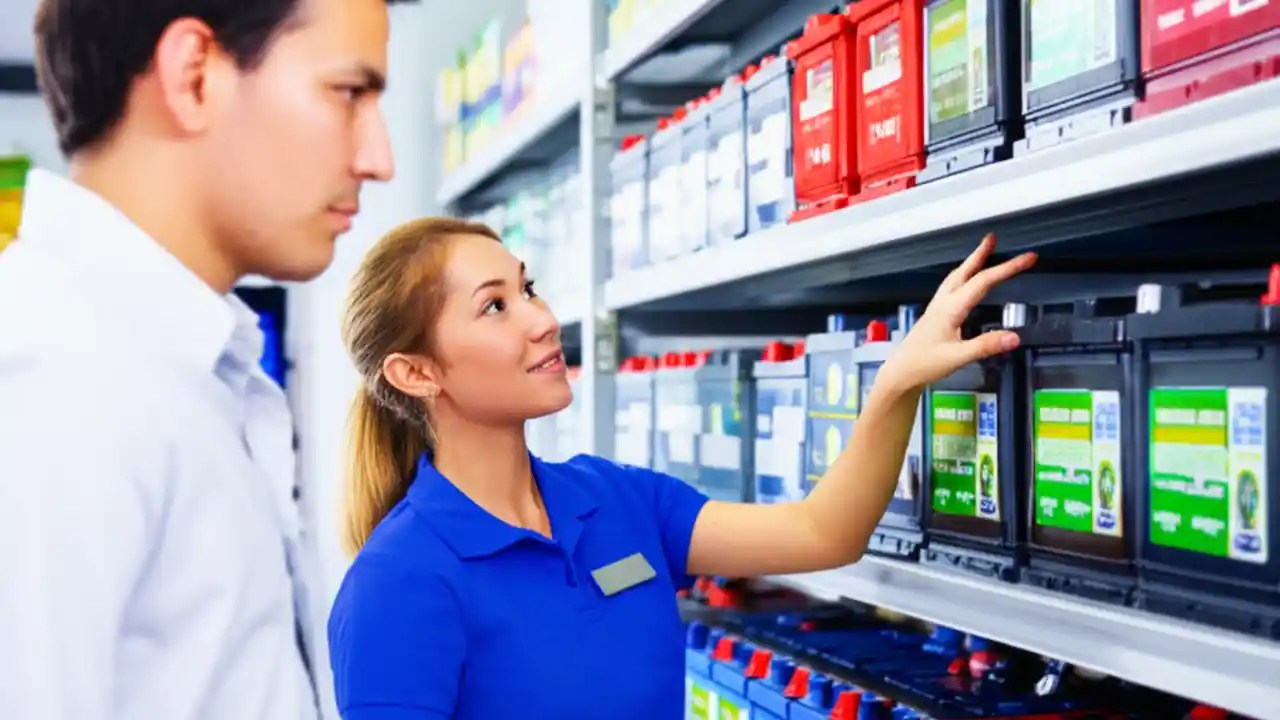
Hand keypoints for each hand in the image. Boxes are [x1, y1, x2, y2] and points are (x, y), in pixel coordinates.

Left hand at [880, 234, 1036, 392]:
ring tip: (982, 252)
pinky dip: (963, 276)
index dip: (1008, 268)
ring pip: (956, 277)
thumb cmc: (922, 364)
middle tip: (993, 238)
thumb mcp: (957, 358)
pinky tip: (965, 282)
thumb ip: (986, 346)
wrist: (899, 373)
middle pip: (966, 271)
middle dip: (982, 253)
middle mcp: (943, 303)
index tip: (1027, 259)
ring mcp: (937, 308)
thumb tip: (1013, 337)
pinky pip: (951, 287)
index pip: (983, 281)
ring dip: (971, 262)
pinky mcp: (935, 315)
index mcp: (950, 308)